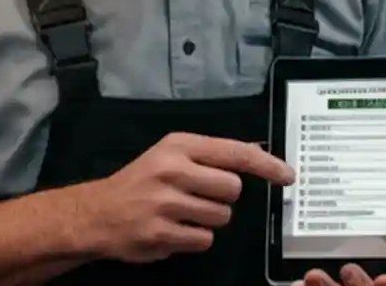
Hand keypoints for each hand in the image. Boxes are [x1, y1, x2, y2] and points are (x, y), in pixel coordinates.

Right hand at [77, 132, 294, 262]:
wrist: (97, 213)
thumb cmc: (140, 181)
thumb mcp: (171, 154)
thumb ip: (212, 154)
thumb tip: (257, 152)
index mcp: (179, 146)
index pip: (235, 153)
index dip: (266, 166)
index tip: (288, 176)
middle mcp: (173, 170)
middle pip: (233, 189)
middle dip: (222, 197)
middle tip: (199, 196)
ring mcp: (165, 203)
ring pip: (221, 217)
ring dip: (209, 220)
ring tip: (183, 213)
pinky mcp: (160, 233)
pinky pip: (204, 240)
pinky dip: (195, 239)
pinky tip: (175, 229)